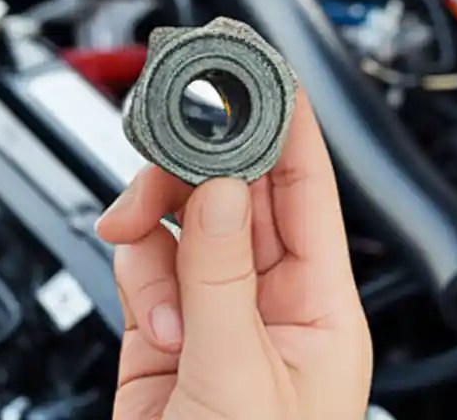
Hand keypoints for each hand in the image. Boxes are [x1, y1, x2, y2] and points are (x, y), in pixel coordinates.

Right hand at [96, 89, 372, 419]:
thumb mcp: (240, 376)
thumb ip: (221, 280)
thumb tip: (218, 190)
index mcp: (320, 309)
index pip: (310, 192)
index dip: (289, 129)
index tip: (264, 79)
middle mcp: (270, 305)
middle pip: (236, 196)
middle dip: (195, 176)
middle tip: (162, 167)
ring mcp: (212, 317)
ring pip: (180, 227)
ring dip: (155, 238)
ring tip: (153, 280)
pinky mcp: (160, 334)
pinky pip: (144, 267)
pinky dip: (136, 279)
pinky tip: (151, 325)